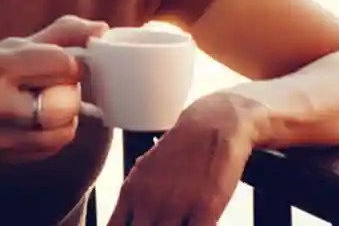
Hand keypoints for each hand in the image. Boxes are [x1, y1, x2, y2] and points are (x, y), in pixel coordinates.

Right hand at [0, 15, 108, 164]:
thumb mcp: (18, 45)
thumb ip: (63, 33)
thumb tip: (101, 28)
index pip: (63, 65)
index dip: (73, 66)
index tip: (67, 66)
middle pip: (64, 103)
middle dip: (69, 95)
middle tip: (57, 89)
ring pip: (61, 131)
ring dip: (64, 119)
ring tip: (49, 107)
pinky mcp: (0, 157)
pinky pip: (50, 149)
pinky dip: (52, 136)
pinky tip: (38, 125)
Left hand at [108, 92, 263, 225]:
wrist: (215, 122)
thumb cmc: (181, 148)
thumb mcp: (146, 170)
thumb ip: (134, 199)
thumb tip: (124, 221)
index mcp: (131, 193)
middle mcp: (150, 203)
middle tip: (160, 225)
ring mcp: (177, 207)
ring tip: (178, 224)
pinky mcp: (205, 209)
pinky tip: (195, 224)